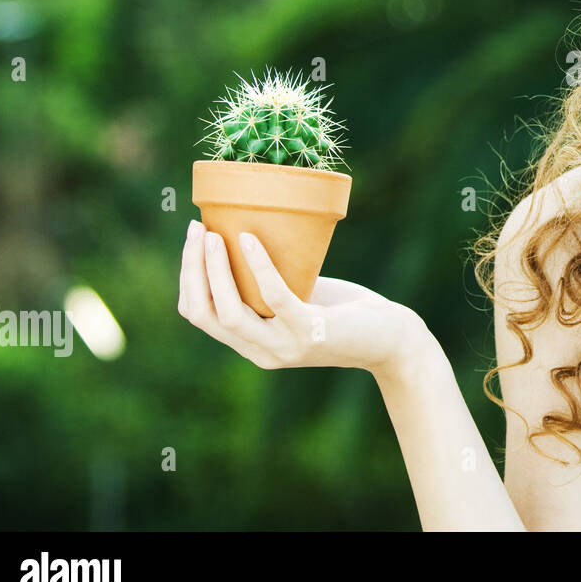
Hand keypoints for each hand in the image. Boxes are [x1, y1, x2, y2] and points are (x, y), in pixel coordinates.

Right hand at [178, 218, 429, 377]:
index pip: (199, 315)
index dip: (188, 278)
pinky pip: (274, 298)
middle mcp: (261, 352)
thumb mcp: (300, 295)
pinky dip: (258, 267)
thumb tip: (246, 232)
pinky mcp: (310, 333)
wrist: (392, 338)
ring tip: (213, 234)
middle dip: (192, 269)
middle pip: (204, 313)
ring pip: (228, 312)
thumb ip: (271, 281)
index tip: (194, 239)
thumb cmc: (345, 311)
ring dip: (214, 270)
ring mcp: (284, 347)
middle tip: (195, 229)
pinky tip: (249, 240)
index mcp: (252, 344)